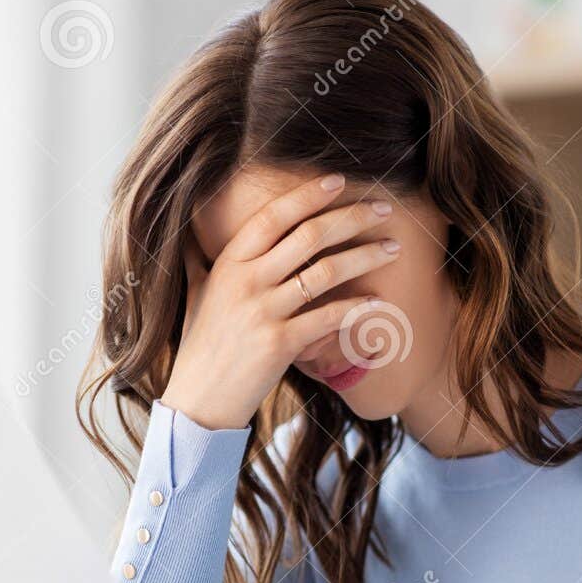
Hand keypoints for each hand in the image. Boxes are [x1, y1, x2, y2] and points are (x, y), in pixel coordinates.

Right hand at [161, 173, 400, 429]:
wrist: (199, 401)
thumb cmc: (199, 347)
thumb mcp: (194, 296)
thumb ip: (197, 262)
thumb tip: (188, 236)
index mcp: (228, 264)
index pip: (273, 216)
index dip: (308, 195)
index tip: (339, 181)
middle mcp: (246, 282)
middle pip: (308, 236)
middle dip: (352, 217)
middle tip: (383, 210)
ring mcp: (263, 312)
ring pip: (325, 271)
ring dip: (365, 256)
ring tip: (393, 249)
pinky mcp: (280, 343)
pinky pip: (328, 317)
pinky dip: (355, 307)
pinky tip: (376, 301)